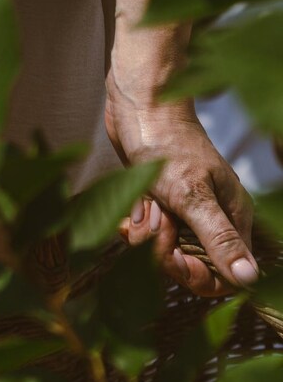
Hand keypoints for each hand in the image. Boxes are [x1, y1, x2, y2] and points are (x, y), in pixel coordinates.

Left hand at [107, 90, 257, 297]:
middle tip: (153, 219)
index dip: (194, 275)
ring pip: (161, 249)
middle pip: (187, 265)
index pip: (222, 276)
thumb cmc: (167, 144)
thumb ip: (220, 238)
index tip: (173, 257)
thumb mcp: (194, 196)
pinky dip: (134, 222)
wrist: (138, 103)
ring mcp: (182, 210)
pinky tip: (132, 206)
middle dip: (163, 250)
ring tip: (144, 205)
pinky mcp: (158, 202)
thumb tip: (250, 279)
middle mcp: (210, 218)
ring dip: (145, 234)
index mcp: (231, 217)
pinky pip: (145, 232)